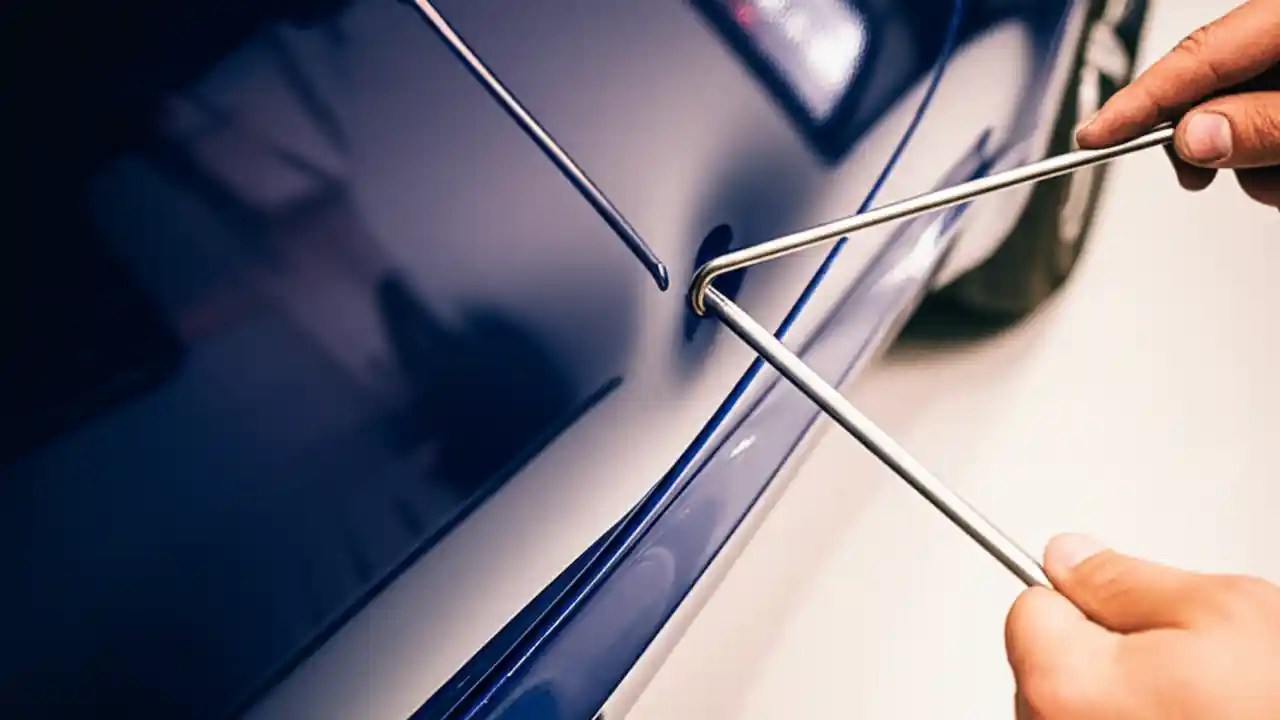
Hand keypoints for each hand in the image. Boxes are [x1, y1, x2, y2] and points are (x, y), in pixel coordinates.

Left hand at [1005, 534, 1279, 718]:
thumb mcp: (1223, 610)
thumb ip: (1123, 578)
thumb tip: (1068, 557)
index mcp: (1063, 684)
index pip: (1028, 608)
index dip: (1086, 601)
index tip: (1131, 613)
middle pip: (1046, 665)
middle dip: (1102, 654)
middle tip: (1185, 667)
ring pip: (1074, 710)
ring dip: (1122, 701)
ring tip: (1203, 710)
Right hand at [1076, 0, 1279, 207]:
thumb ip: (1262, 124)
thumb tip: (1195, 137)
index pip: (1196, 54)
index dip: (1139, 99)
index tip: (1093, 136)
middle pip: (1209, 86)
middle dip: (1203, 137)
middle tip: (1198, 176)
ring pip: (1235, 116)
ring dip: (1248, 160)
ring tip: (1278, 174)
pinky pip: (1260, 128)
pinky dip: (1266, 160)